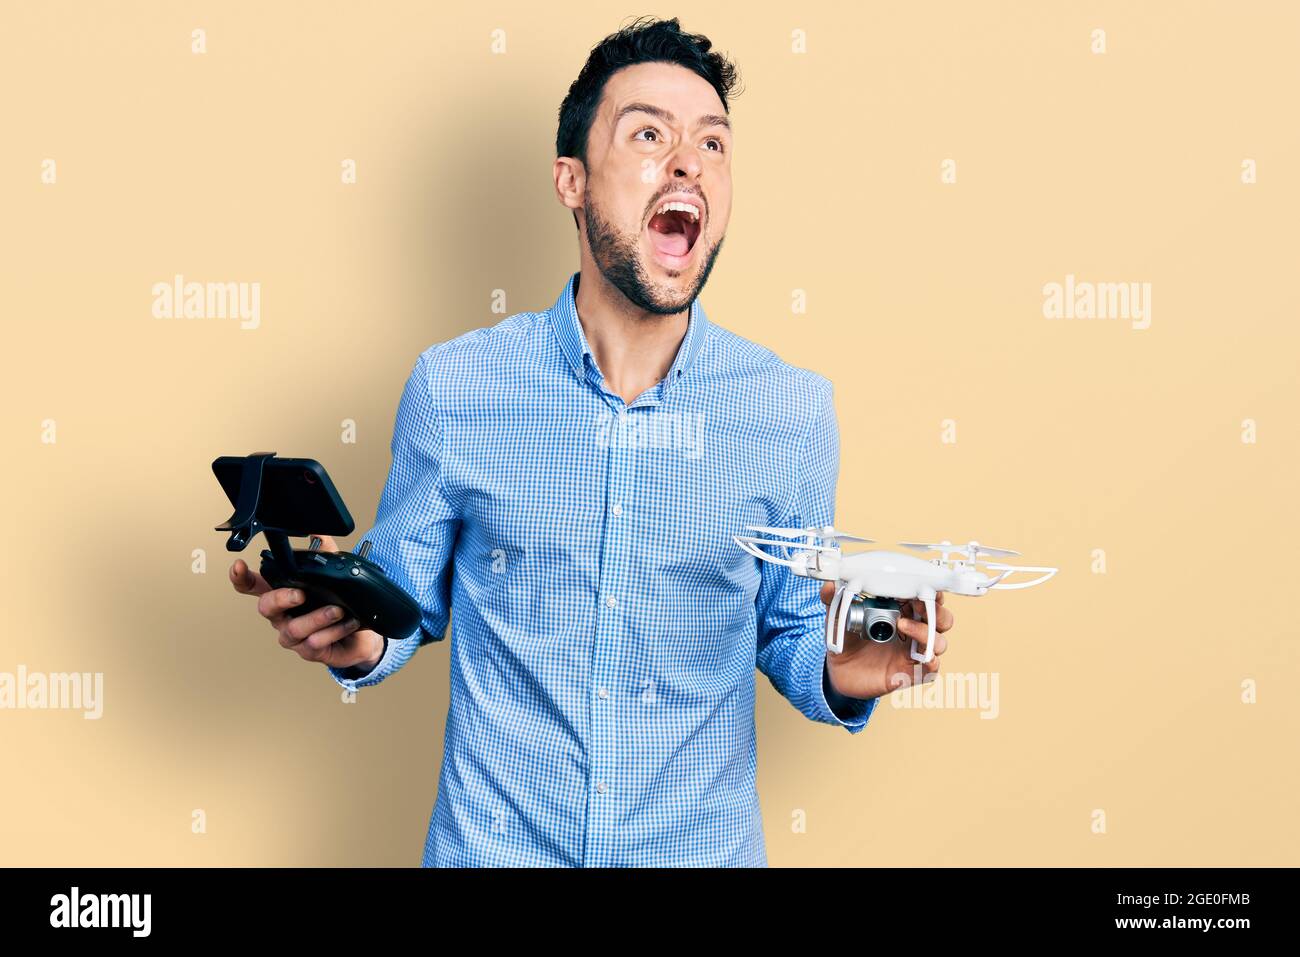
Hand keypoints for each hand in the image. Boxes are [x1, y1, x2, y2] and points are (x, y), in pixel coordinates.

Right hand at [229, 533, 384, 670]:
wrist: (362, 635)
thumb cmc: (340, 604)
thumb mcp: (334, 576)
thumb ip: (325, 553)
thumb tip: (318, 533)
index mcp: (282, 593)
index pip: (253, 586)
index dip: (240, 578)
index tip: (238, 566)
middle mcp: (282, 616)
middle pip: (266, 608)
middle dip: (281, 599)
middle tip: (300, 594)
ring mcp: (294, 635)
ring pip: (293, 629)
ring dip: (317, 617)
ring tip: (337, 610)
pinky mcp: (309, 651)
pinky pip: (314, 643)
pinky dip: (333, 631)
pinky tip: (348, 623)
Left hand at [820, 583, 954, 699]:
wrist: (838, 670)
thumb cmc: (847, 640)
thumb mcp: (839, 617)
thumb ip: (834, 601)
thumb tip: (828, 585)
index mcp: (902, 612)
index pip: (926, 599)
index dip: (929, 591)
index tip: (923, 583)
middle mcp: (912, 631)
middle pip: (941, 619)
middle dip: (937, 610)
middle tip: (920, 602)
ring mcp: (913, 652)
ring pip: (939, 642)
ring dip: (927, 632)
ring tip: (902, 624)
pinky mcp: (909, 673)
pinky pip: (931, 669)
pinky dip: (931, 662)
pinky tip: (923, 656)